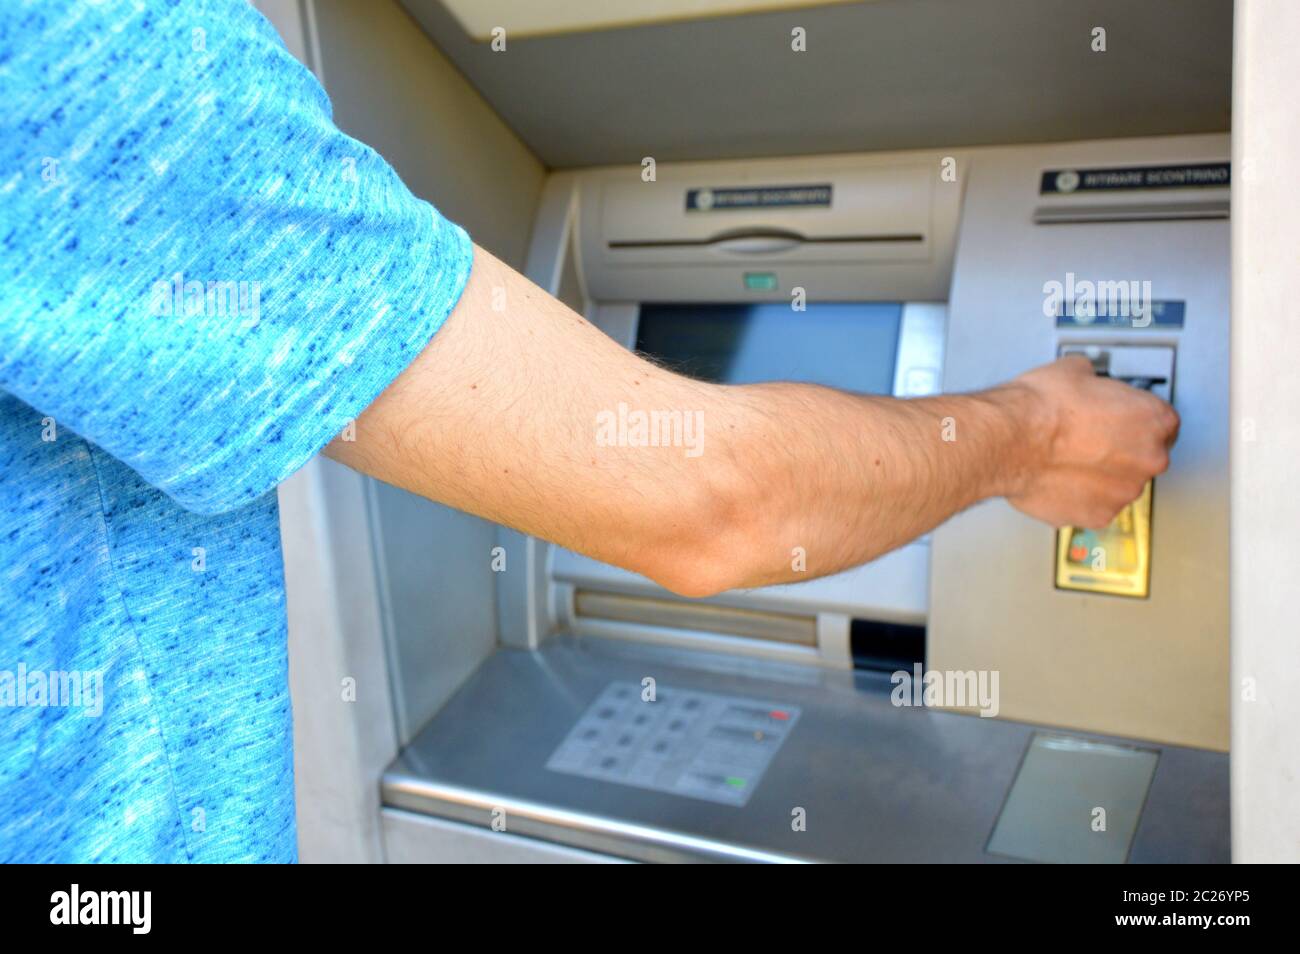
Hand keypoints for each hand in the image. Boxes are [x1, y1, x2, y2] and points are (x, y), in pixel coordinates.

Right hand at [1000, 355, 1179, 528]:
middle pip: (1144, 458)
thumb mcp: (1075, 370)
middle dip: (1120, 451)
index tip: (1121, 422)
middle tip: (1090, 440)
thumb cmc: (1041, 408)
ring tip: (1068, 461)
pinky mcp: (1096, 515)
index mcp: (1154, 420)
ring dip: (1100, 476)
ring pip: (1118, 485)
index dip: (1137, 422)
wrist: (1009, 440)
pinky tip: (1059, 480)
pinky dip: (1079, 496)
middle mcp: (1148, 459)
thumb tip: (1086, 381)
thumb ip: (1094, 382)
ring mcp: (1123, 492)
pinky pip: (1093, 506)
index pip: (1164, 423)